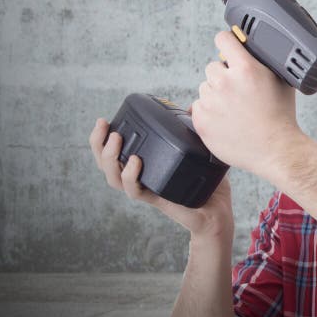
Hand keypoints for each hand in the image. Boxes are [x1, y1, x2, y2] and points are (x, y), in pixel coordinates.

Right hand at [89, 118, 233, 240]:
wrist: (219, 211)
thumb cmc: (208, 182)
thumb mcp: (202, 151)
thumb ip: (196, 129)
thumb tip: (193, 106)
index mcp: (146, 164)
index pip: (115, 153)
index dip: (102, 139)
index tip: (103, 121)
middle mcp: (141, 177)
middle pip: (107, 165)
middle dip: (98, 144)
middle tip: (103, 125)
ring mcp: (147, 188)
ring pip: (114, 179)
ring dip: (109, 158)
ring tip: (116, 138)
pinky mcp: (156, 199)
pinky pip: (136, 191)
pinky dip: (131, 176)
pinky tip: (135, 161)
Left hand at [191, 30, 302, 181]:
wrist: (276, 148)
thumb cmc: (280, 116)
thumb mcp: (280, 80)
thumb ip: (263, 61)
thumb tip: (252, 49)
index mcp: (246, 68)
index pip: (224, 39)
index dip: (226, 41)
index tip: (226, 45)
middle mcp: (225, 82)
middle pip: (213, 67)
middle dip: (223, 76)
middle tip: (238, 92)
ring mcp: (211, 101)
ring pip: (205, 88)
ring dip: (215, 94)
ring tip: (233, 109)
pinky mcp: (201, 120)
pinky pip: (198, 107)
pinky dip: (208, 112)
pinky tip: (225, 119)